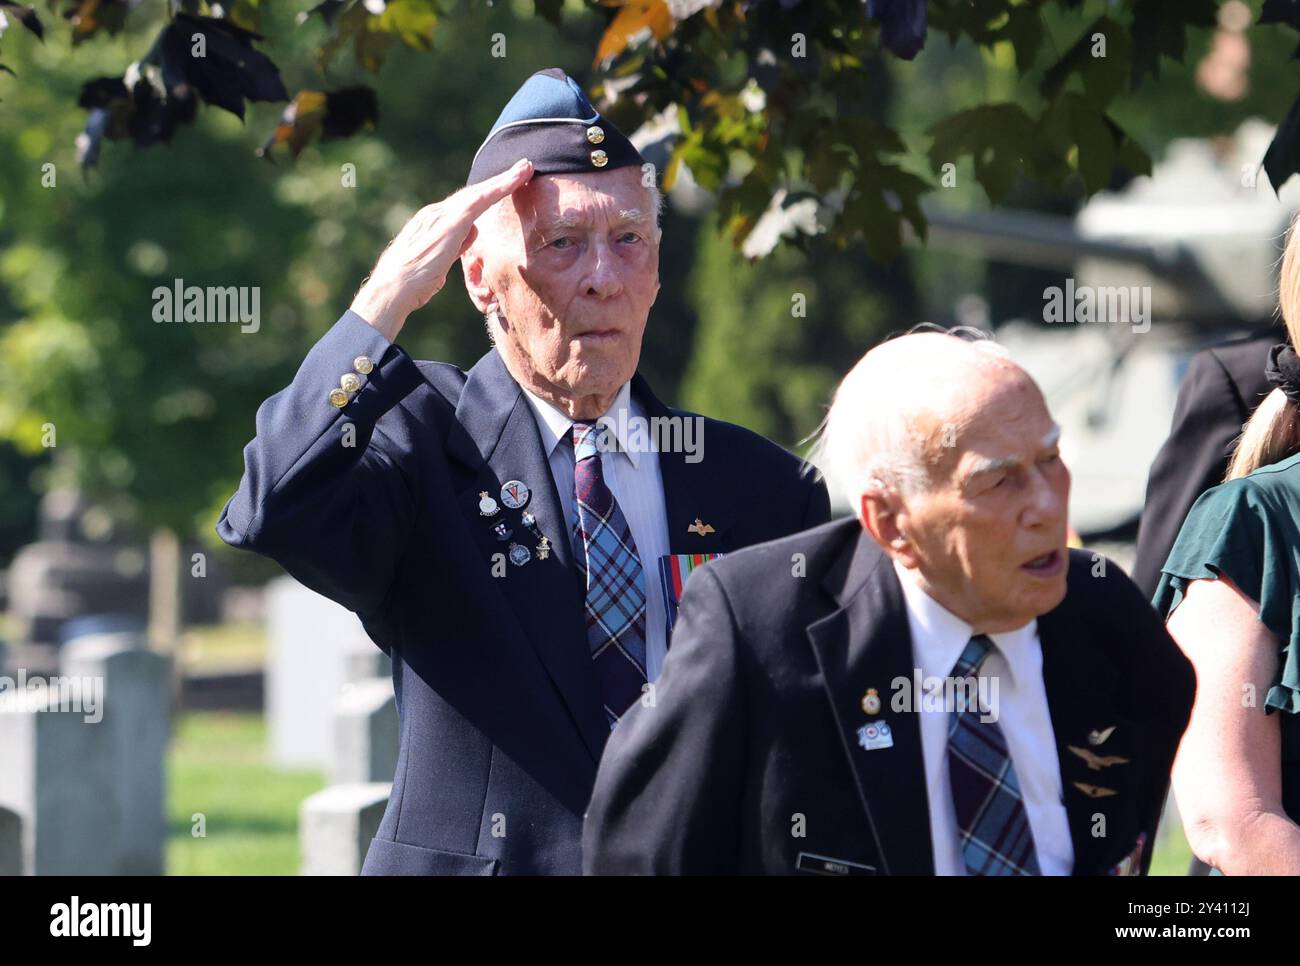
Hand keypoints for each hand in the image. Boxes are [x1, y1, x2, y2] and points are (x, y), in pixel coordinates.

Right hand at [350, 158, 533, 340]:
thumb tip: (473, 232)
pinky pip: (480, 201)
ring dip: (505, 179)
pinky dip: (499, 189)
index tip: (506, 185)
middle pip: (474, 193)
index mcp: (433, 222)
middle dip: (499, 180)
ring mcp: (442, 216)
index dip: (487, 194)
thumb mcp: (439, 263)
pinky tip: (516, 180)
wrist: (392, 289)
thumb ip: (456, 246)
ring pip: (479, 193)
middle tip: (523, 167)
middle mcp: (436, 213)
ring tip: (526, 168)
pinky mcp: (450, 224)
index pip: (465, 204)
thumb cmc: (411, 284)